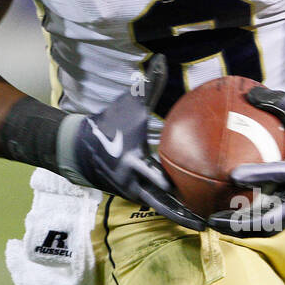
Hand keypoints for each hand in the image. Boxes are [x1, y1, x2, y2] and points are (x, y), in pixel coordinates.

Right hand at [61, 55, 207, 230]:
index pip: (158, 178)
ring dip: (179, 216)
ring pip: (159, 207)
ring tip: (204, 225)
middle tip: (208, 224)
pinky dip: (169, 208)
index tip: (198, 195)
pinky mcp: (130, 195)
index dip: (177, 188)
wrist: (77, 147)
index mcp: (134, 162)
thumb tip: (163, 59)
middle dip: (183, 215)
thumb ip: (149, 86)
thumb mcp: (128, 105)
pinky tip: (188, 213)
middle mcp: (132, 182)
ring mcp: (130, 192)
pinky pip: (154, 204)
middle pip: (162, 204)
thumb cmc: (108, 123)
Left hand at [207, 86, 284, 236]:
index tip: (232, 174)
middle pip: (272, 218)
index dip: (256, 176)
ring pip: (271, 226)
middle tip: (213, 218)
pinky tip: (230, 215)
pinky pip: (274, 222)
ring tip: (216, 224)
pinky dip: (253, 223)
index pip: (279, 175)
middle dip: (242, 222)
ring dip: (244, 229)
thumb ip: (278, 102)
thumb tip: (247, 94)